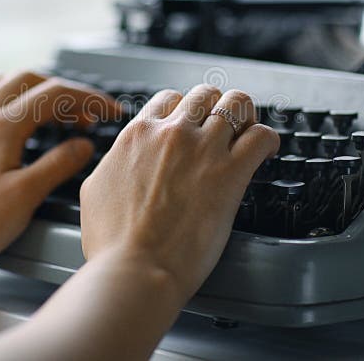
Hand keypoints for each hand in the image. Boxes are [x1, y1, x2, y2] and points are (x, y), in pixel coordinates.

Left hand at [0, 71, 118, 290]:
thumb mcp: (26, 197)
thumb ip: (59, 164)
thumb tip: (82, 145)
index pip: (54, 95)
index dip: (88, 99)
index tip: (107, 110)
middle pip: (28, 79)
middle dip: (62, 91)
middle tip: (83, 114)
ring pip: (1, 84)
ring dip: (33, 90)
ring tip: (53, 112)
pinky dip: (7, 102)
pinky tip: (14, 123)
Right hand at [79, 84, 278, 300]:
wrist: (135, 268)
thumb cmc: (113, 242)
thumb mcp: (95, 188)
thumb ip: (113, 163)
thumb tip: (118, 160)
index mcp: (138, 134)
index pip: (168, 99)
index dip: (183, 111)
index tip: (192, 125)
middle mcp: (172, 133)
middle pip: (205, 94)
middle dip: (216, 107)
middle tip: (224, 127)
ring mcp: (203, 149)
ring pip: (236, 104)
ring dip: (245, 116)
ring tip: (248, 133)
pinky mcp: (231, 172)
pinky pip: (261, 136)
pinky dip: (268, 139)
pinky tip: (266, 150)